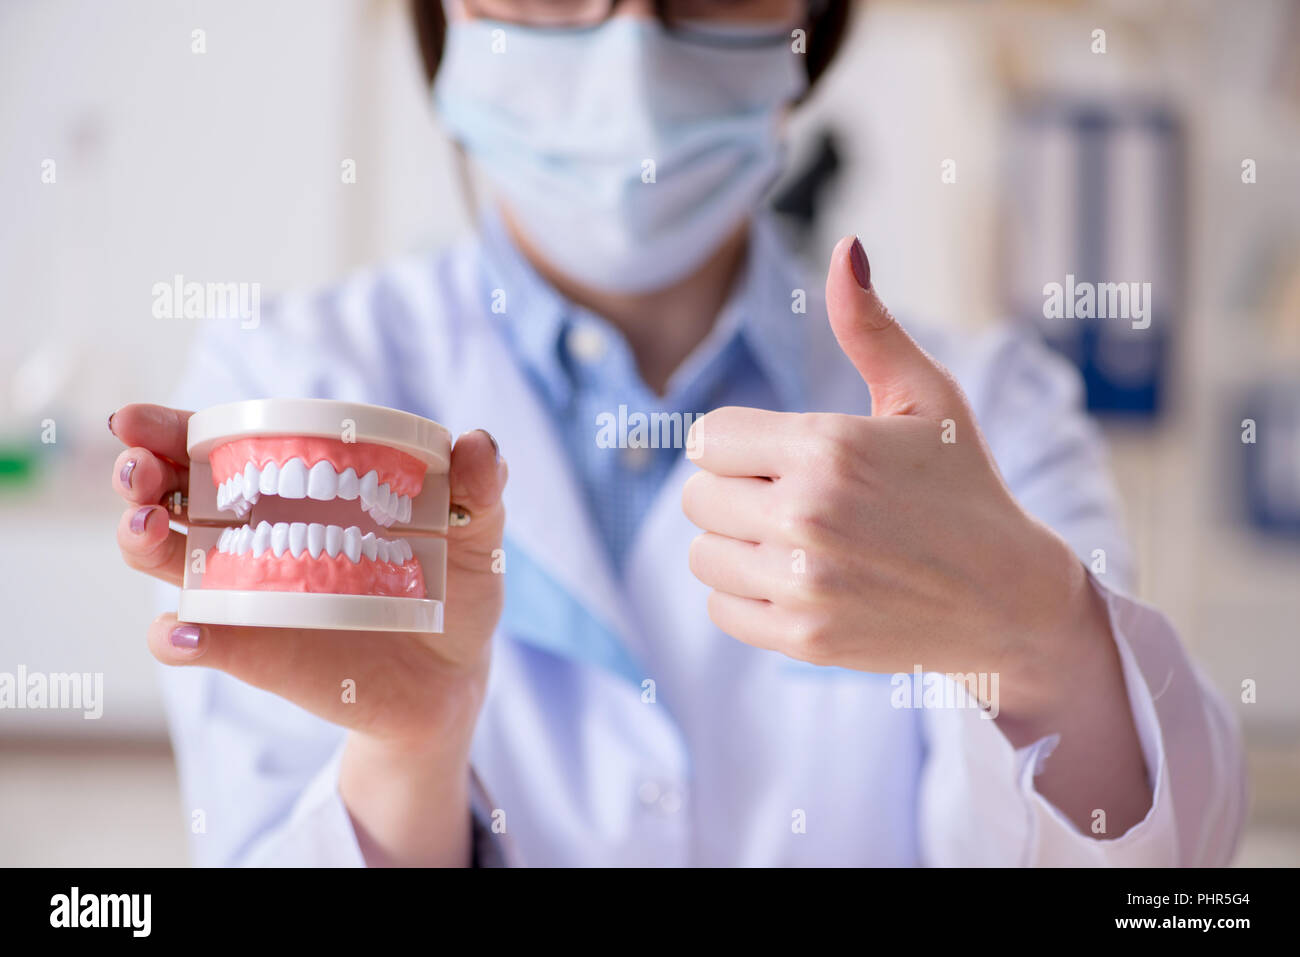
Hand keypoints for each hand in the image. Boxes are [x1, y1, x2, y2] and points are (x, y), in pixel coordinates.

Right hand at [110, 404, 507, 863]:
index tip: (137, 420)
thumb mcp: (477, 533)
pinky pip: (196, 644)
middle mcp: (257, 532)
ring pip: (167, 558)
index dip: (173, 427)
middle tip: (139, 468)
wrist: (455, 676)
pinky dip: (178, 638)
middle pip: (173, 492)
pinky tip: (187, 630)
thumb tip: (478, 444)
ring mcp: (249, 591)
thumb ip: (481, 487)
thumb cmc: (455, 587)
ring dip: (141, 540)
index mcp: (300, 486)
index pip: (223, 444)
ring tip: (147, 528)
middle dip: (140, 472)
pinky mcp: (257, 652)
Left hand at [681, 237, 1101, 718]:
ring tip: (793, 540)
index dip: (739, 444)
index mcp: (828, 445)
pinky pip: (721, 608)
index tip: (780, 455)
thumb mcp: (926, 397)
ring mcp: (805, 582)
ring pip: (702, 553)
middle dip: (735, 491)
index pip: (707, 438)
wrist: (1006, 597)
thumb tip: (846, 248)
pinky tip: (797, 580)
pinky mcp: (804, 637)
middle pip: (696, 495)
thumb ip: (869, 327)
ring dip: (736, 544)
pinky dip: (747, 596)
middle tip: (790, 498)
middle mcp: (808, 513)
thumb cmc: (962, 486)